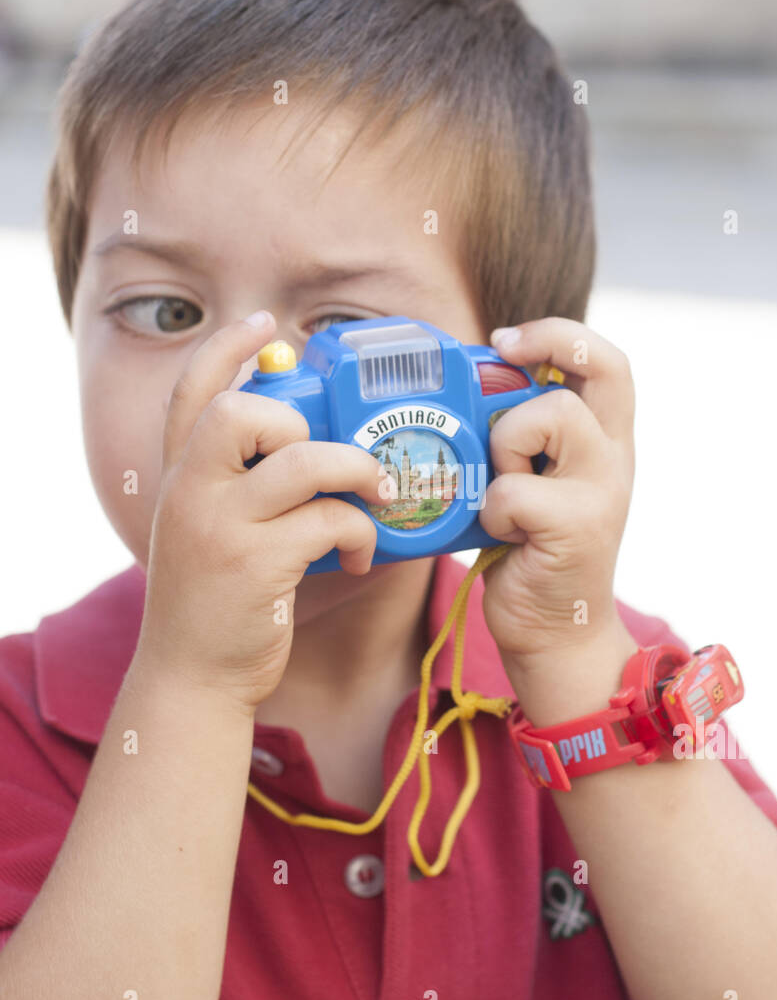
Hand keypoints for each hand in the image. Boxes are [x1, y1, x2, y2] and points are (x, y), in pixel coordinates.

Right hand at [135, 313, 393, 713]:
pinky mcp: (256, 566)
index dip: (225, 348)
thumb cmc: (217, 600)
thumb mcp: (207, 529)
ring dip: (354, 470)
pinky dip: (360, 531)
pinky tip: (361, 554)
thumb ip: (237, 483)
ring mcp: (220, 528)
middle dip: (297, 419)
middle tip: (327, 452)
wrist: (193, 677)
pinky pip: (329, 519)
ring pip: (301, 459)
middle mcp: (190, 493)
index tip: (263, 323)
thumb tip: (313, 442)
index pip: (189, 391)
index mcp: (178, 476)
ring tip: (376, 492)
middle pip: (240, 412)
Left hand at [479, 317, 636, 687]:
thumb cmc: (531, 555)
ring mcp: (600, 491)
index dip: (561, 335)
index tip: (507, 341)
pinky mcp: (575, 525)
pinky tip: (500, 536)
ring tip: (502, 490)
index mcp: (605, 443)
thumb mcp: (537, 484)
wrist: (556, 635)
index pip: (609, 362)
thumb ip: (523, 440)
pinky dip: (491, 510)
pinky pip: (511, 488)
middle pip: (590, 374)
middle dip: (536, 366)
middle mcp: (613, 459)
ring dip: (504, 446)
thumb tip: (466, 392)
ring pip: (545, 416)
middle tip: (496, 371)